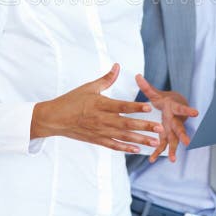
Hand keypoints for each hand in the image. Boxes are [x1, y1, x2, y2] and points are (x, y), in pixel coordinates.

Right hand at [31, 64, 163, 153]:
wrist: (55, 119)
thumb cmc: (72, 100)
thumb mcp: (89, 87)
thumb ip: (106, 78)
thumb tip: (117, 66)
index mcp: (100, 104)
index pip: (121, 105)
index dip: (135, 106)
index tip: (149, 107)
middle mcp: (101, 119)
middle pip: (126, 123)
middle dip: (144, 126)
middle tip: (160, 128)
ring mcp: (99, 131)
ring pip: (123, 137)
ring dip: (140, 140)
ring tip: (154, 142)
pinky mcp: (97, 140)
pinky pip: (113, 145)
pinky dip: (125, 148)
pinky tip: (137, 150)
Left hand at [135, 74, 198, 162]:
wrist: (174, 106)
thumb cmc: (165, 99)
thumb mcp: (156, 93)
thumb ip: (147, 87)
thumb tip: (137, 76)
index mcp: (174, 109)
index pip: (182, 108)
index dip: (188, 110)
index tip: (196, 113)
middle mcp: (175, 120)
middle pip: (180, 128)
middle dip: (183, 135)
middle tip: (188, 142)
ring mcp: (172, 130)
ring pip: (174, 140)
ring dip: (172, 150)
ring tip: (172, 159)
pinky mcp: (167, 136)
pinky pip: (163, 145)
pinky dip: (157, 152)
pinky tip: (151, 160)